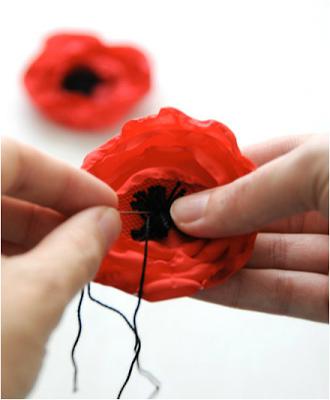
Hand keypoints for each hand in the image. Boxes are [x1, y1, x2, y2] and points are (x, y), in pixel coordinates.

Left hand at [1, 138, 120, 397]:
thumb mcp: (30, 303)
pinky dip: (8, 256)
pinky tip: (34, 278)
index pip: (10, 157)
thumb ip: (77, 250)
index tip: (107, 204)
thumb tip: (106, 222)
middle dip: (53, 209)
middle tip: (93, 233)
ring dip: (33, 235)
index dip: (67, 178)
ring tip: (69, 260)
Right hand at [171, 135, 328, 321]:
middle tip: (160, 227)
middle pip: (254, 214)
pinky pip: (280, 293)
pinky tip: (198, 285)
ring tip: (167, 258)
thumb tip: (187, 212)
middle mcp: (327, 204)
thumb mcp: (319, 167)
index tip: (170, 186)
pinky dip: (237, 291)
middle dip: (205, 222)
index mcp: (326, 161)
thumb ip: (252, 192)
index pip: (257, 164)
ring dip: (213, 260)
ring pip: (262, 257)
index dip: (212, 175)